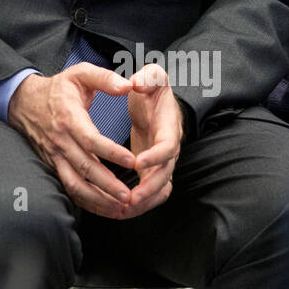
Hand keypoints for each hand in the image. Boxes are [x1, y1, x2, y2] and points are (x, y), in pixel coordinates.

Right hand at [7, 64, 136, 218]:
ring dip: (98, 199)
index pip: (91, 140)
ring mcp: (55, 156)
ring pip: (75, 184)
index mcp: (69, 118)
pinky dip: (86, 201)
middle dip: (108, 185)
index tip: (132, 161)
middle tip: (130, 196)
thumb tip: (127, 86)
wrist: (24, 102)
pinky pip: (69, 188)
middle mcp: (61, 140)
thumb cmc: (58, 89)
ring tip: (120, 208)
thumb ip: (104, 78)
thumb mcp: (80, 73)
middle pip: (85, 168)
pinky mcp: (54, 165)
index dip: (111, 152)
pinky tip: (104, 208)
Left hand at [118, 62, 182, 218]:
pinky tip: (120, 211)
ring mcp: (161, 162)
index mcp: (169, 127)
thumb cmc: (152, 88)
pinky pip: (150, 192)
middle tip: (130, 199)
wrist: (155, 100)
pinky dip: (140, 204)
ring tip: (123, 211)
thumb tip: (137, 82)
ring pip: (159, 189)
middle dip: (149, 188)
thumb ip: (148, 76)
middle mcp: (168, 149)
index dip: (156, 156)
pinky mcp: (151, 169)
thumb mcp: (152, 76)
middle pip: (165, 175)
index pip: (167, 146)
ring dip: (144, 202)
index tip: (139, 162)